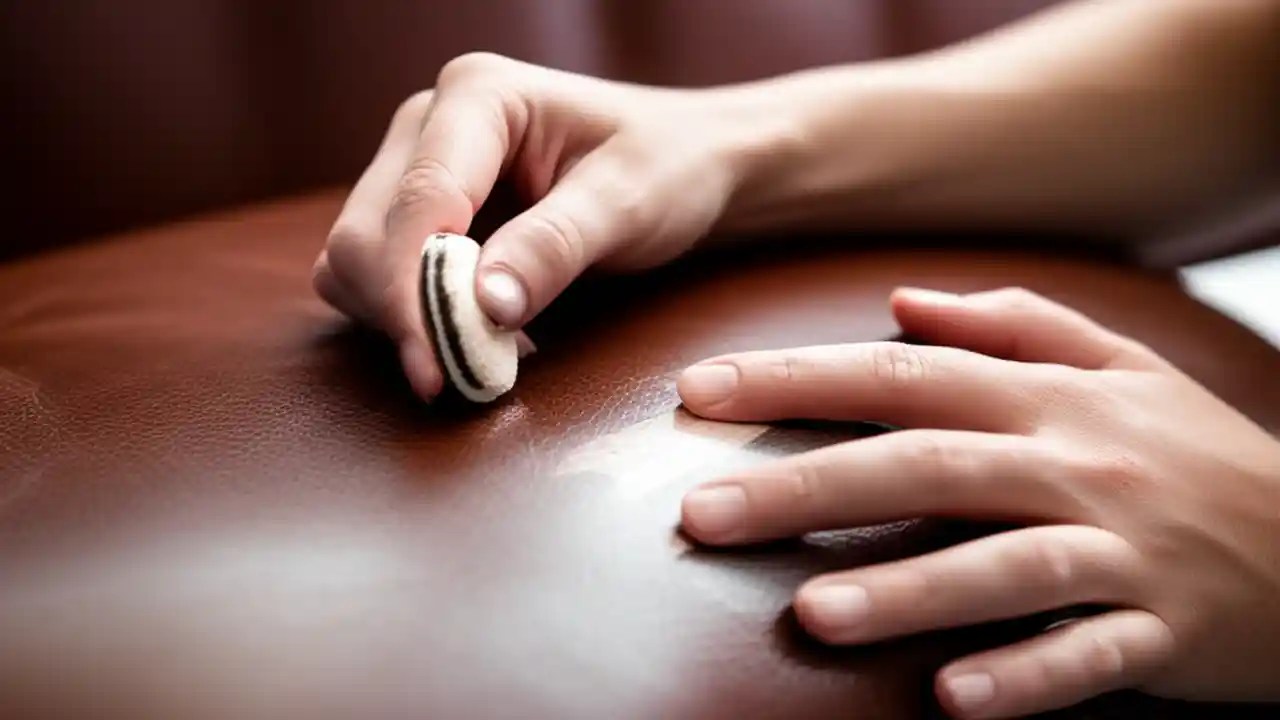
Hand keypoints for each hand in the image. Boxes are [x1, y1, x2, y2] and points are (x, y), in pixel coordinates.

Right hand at [311, 53, 767, 398]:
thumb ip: (555, 247)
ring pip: (354, 260)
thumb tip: (485, 306)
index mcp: (478, 96)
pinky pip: (376, 277)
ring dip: (397, 320)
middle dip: (400, 312)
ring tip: (473, 355)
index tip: (434, 365)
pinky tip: (466, 336)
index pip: (421, 201)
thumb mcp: (626, 203)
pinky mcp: (418, 215)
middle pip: (365, 233)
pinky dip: (407, 318)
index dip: (414, 290)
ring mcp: (414, 169)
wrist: (685, 162)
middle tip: (457, 375)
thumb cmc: (666, 166)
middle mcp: (428, 125)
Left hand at [675, 287, 1279, 717]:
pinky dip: (1023, 678)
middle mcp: (1073, 466)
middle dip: (807, 487)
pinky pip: (1089, 659)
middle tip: (702, 514)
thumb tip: (904, 302)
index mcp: (1045, 399)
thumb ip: (1013, 324)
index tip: (699, 390)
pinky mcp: (1163, 632)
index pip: (901, 376)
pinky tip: (952, 699)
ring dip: (907, 590)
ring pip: (1001, 567)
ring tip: (812, 616)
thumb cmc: (1194, 449)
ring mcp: (1120, 551)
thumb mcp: (1119, 363)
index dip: (797, 380)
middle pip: (925, 467)